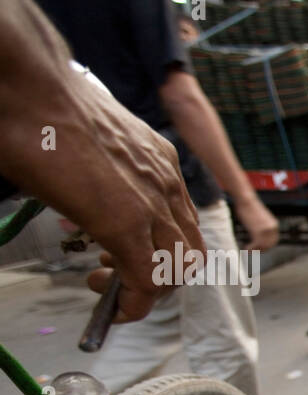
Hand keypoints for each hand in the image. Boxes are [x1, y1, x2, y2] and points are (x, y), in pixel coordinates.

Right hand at [1, 67, 203, 321]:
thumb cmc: (45, 107)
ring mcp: (154, 202)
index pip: (181, 221)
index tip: (127, 254)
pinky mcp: (128, 222)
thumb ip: (103, 170)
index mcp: (160, 161)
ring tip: (104, 282)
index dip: (161, 247)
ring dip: (147, 289)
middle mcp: (167, 183)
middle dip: (160, 274)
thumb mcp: (91, 143)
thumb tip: (84, 189)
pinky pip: (148, 278)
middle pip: (189, 250)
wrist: (31, 87)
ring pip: (176, 268)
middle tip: (116, 274)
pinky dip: (135, 302)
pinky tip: (112, 307)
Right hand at [233, 193, 279, 250]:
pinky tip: (245, 248)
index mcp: (274, 225)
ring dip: (255, 250)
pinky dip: (250, 249)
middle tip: (252, 251)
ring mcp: (266, 231)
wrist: (246, 199)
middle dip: (261, 249)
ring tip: (247, 249)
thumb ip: (262, 226)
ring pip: (263, 247)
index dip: (266, 246)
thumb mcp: (260, 218)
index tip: (259, 249)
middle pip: (269, 245)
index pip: (273, 241)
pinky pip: (256, 245)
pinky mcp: (258, 232)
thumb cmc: (249, 206)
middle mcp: (272, 229)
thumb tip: (259, 233)